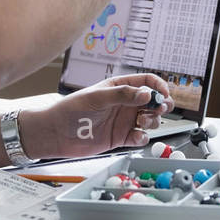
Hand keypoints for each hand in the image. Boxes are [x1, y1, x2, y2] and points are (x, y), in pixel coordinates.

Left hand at [18, 73, 173, 158]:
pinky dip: (143, 138)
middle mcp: (125, 103)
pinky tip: (136, 136)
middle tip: (159, 108)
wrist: (56, 133)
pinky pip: (140, 137)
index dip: (158, 86)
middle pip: (153, 101)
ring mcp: (124, 121)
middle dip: (161, 104)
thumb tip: (146, 93)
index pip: (147, 82)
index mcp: (120, 87)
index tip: (163, 94)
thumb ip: (123, 95)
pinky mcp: (121, 138)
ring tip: (142, 122)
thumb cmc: (70, 110)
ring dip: (153, 120)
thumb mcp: (97, 97)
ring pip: (150, 119)